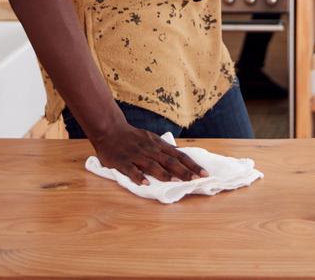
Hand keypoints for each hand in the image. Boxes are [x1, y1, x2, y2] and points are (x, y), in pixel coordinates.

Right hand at [92, 122, 206, 184]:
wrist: (109, 129)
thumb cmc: (132, 137)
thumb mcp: (151, 139)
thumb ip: (163, 149)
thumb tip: (179, 157)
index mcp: (158, 145)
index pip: (179, 155)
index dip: (192, 165)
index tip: (204, 173)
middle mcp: (150, 149)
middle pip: (170, 161)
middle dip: (184, 171)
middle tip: (196, 180)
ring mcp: (136, 155)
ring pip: (152, 165)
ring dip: (164, 173)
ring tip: (175, 181)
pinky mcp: (122, 161)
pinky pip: (131, 169)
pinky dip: (138, 176)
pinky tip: (145, 184)